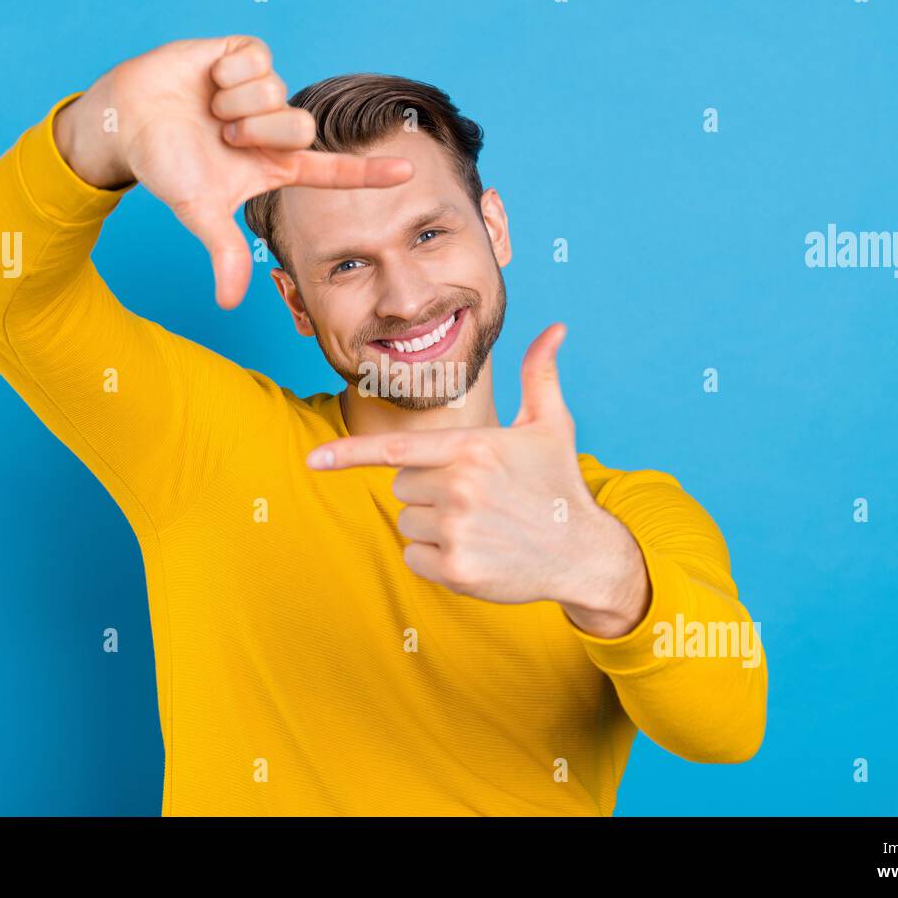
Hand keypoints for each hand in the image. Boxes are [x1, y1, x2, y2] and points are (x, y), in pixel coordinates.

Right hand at [53, 36, 413, 308]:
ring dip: (235, 104)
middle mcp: (276, 127)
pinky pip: (256, 60)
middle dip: (258, 133)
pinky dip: (226, 73)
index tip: (410, 171)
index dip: (370, 173)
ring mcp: (262, 91)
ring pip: (277, 92)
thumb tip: (229, 304)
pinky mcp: (244, 55)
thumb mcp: (198, 210)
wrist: (127, 119)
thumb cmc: (165, 165)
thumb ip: (223, 252)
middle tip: (224, 137)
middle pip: (303, 126)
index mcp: (276, 164)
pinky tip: (208, 80)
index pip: (333, 171)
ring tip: (210, 110)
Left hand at [306, 324, 650, 636]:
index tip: (313, 460)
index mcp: (473, 448)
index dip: (350, 454)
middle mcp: (460, 487)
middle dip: (429, 489)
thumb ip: (540, 375)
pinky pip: (414, 556)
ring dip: (434, 525)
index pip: (396, 449)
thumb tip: (555, 328)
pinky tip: (476, 553)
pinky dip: (436, 559)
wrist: (584, 552)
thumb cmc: (560, 484)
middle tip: (477, 498)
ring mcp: (457, 531)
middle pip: (402, 485)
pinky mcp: (456, 569)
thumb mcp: (552, 425)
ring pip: (408, 521)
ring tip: (481, 525)